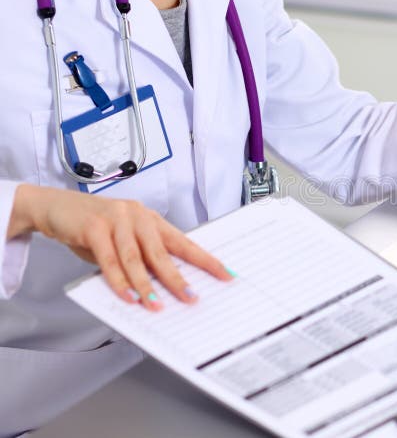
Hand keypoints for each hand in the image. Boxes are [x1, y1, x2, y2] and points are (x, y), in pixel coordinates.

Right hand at [7, 184, 232, 310]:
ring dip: (147, 285)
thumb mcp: (124, 239)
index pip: (184, 242)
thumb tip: (165, 285)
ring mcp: (117, 220)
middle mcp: (138, 216)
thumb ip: (142, 257)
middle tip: (191, 298)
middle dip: (178, 278)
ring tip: (157, 305)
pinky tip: (127, 296)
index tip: (225, 274)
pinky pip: (109, 260)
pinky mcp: (94, 227)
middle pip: (163, 253)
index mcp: (151, 220)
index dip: (205, 260)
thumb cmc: (93, 226)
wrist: (55, 206)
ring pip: (136, 258)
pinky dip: (119, 281)